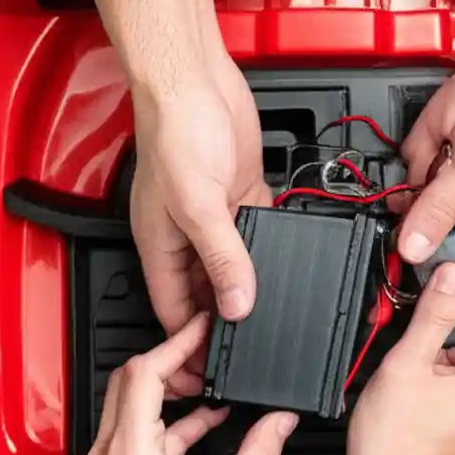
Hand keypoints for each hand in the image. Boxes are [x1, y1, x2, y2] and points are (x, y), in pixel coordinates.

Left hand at [87, 313, 298, 454]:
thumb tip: (280, 422)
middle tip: (203, 348)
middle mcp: (109, 454)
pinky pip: (139, 434)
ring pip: (133, 407)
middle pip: (130, 381)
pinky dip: (170, 422)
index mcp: (129, 452)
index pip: (144, 374)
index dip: (175, 344)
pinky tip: (204, 423)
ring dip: (172, 393)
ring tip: (211, 384)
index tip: (199, 329)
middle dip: (169, 360)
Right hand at [131, 53, 270, 338]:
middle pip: (210, 293)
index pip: (176, 312)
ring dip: (255, 286)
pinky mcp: (243, 193)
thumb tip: (237, 305)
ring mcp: (218, 215)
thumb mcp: (198, 203)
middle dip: (229, 321)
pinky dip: (274, 248)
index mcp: (162, 246)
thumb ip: (221, 256)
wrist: (192, 79)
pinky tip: (292, 265)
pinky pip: (260, 232)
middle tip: (256, 350)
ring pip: (238, 265)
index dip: (191, 345)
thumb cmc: (173, 131)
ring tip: (279, 316)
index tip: (210, 374)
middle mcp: (189, 236)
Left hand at [397, 42, 454, 263]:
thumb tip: (415, 250)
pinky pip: (409, 151)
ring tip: (444, 137)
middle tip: (432, 167)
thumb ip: (440, 207)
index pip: (441, 237)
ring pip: (409, 179)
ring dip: (415, 162)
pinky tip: (437, 126)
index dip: (419, 239)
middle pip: (418, 210)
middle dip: (413, 194)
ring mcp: (445, 160)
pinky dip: (413, 141)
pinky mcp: (432, 135)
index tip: (400, 237)